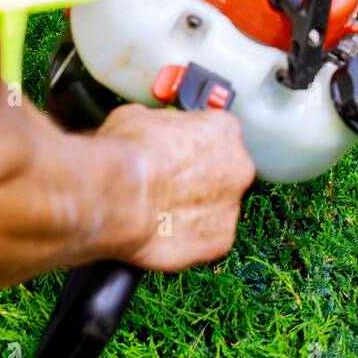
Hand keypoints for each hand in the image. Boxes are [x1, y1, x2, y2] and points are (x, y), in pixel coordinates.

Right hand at [96, 104, 255, 271]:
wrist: (118, 197)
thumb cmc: (127, 155)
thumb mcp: (137, 117)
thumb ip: (160, 123)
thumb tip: (150, 128)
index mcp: (224, 129)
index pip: (219, 136)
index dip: (194, 148)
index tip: (178, 156)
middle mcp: (239, 167)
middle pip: (226, 174)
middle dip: (201, 181)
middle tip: (169, 185)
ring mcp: (232, 206)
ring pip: (218, 208)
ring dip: (196, 211)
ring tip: (161, 211)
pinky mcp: (221, 240)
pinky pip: (208, 240)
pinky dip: (189, 239)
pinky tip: (164, 233)